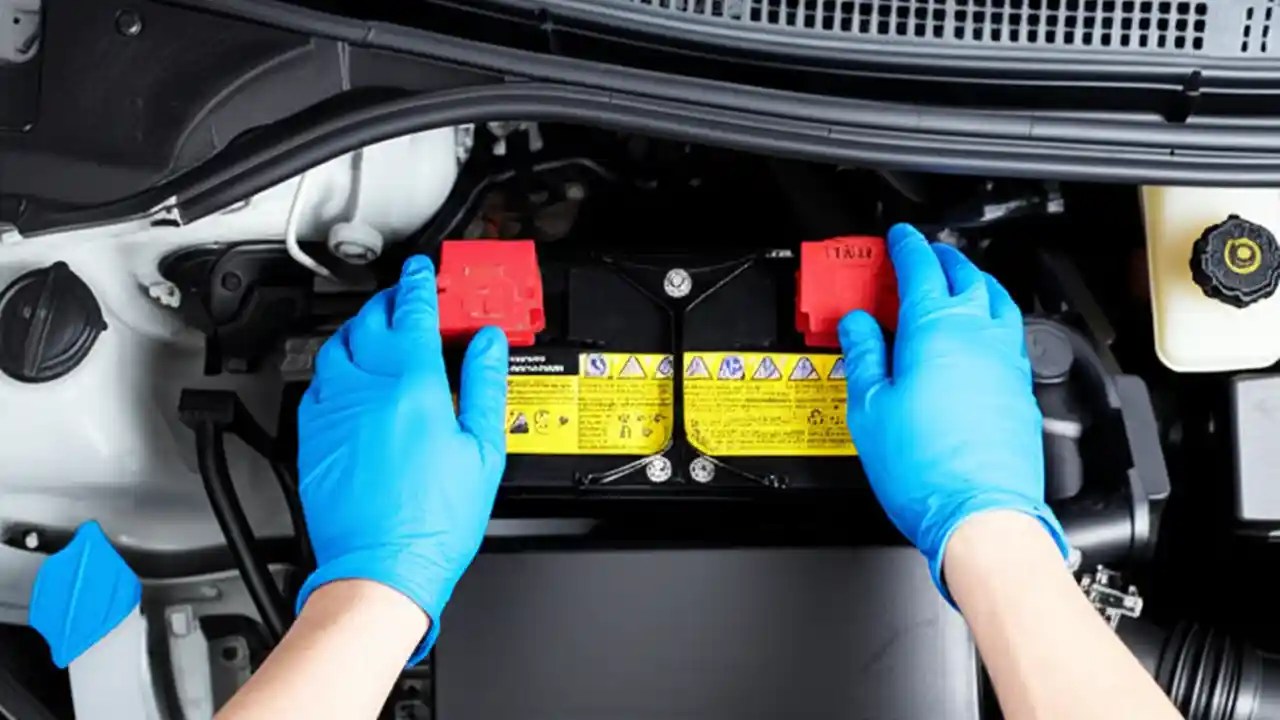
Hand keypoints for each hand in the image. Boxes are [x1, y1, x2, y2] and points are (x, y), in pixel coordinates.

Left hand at [295, 256, 508, 662]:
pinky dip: (338, 367)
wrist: (380, 566)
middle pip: (371, 320)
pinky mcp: (313, 434)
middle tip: (407, 302)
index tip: (422, 272)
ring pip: (338, 346)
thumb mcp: (482, 450)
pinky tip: (352, 378)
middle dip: (390, 302)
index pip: (413, 312)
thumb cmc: (432, 520)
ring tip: (378, 334)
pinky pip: (319, 382)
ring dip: (360, 330)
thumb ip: (483, 385)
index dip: (419, 284)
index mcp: (413, 385)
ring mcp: (333, 409)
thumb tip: (488, 343)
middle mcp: (366, 387)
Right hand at [838, 223, 1067, 597]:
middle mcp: (978, 333)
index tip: (899, 237)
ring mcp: (1006, 358)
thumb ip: (864, 355)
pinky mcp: (1021, 386)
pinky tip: (981, 331)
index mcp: (935, 327)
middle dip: (942, 257)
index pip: (921, 267)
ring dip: (974, 280)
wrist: (979, 512)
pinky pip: (1009, 332)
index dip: (907, 246)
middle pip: (965, 274)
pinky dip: (991, 316)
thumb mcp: (870, 406)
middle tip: (923, 255)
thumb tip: (859, 325)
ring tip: (958, 282)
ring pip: (996, 298)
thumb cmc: (924, 468)